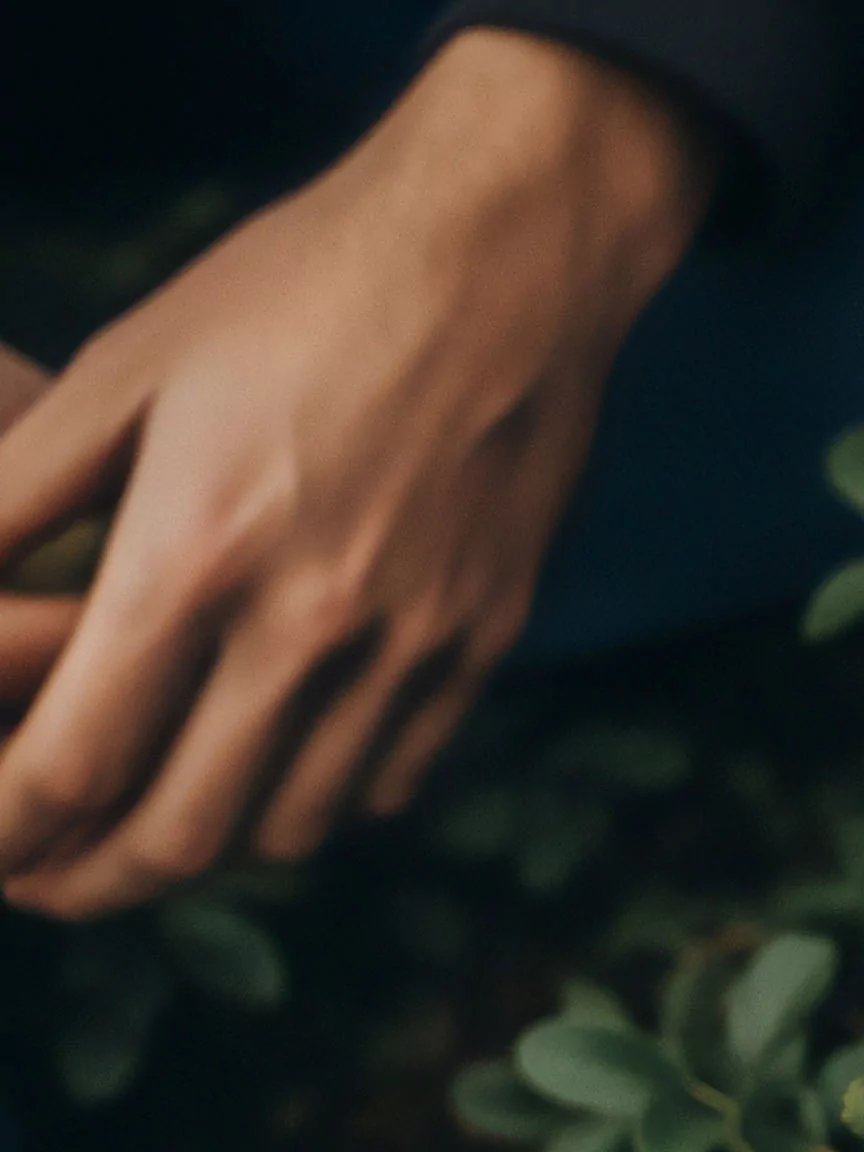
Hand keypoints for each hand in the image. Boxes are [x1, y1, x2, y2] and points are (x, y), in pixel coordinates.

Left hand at [0, 28, 713, 917]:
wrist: (508, 254)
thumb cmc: (296, 289)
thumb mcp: (126, 369)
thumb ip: (15, 492)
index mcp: (197, 551)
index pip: (73, 761)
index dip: (3, 831)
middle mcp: (311, 622)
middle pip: (179, 834)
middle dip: (86, 880)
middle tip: (37, 876)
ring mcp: (413, 643)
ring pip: (288, 827)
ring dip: (202, 845)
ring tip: (149, 821)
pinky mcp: (483, 639)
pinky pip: (390, 779)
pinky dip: (316, 800)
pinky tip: (272, 761)